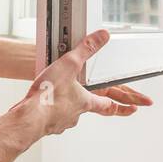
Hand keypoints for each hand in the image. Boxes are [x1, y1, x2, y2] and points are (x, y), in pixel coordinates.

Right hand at [10, 29, 152, 137]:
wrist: (28, 116)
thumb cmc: (49, 95)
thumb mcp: (70, 64)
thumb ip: (86, 49)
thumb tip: (103, 36)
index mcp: (86, 101)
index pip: (109, 104)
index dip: (123, 105)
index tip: (134, 108)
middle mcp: (76, 113)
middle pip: (93, 110)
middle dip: (104, 108)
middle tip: (116, 110)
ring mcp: (62, 121)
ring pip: (71, 113)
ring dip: (71, 107)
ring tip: (66, 99)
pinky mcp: (47, 125)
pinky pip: (53, 118)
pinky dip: (53, 112)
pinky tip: (46, 106)